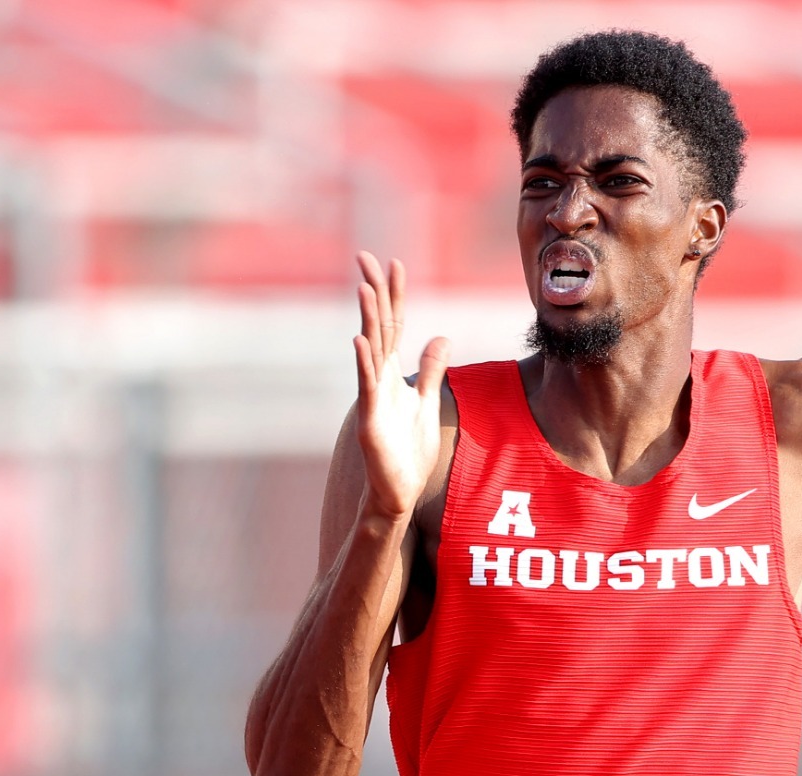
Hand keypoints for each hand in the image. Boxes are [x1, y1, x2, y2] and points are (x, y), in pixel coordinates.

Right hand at [352, 252, 449, 520]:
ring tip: (365, 287)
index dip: (395, 295)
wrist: (398, 492)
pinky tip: (360, 340)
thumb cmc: (408, 451)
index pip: (394, 325)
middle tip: (367, 257)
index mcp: (391, 374)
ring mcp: (372, 398)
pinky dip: (363, 363)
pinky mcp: (370, 420)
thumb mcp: (427, 402)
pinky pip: (367, 386)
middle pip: (377, 328)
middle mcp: (378, 379)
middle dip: (374, 293)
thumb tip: (440, 338)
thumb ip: (431, 370)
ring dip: (367, 318)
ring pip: (370, 351)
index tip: (395, 263)